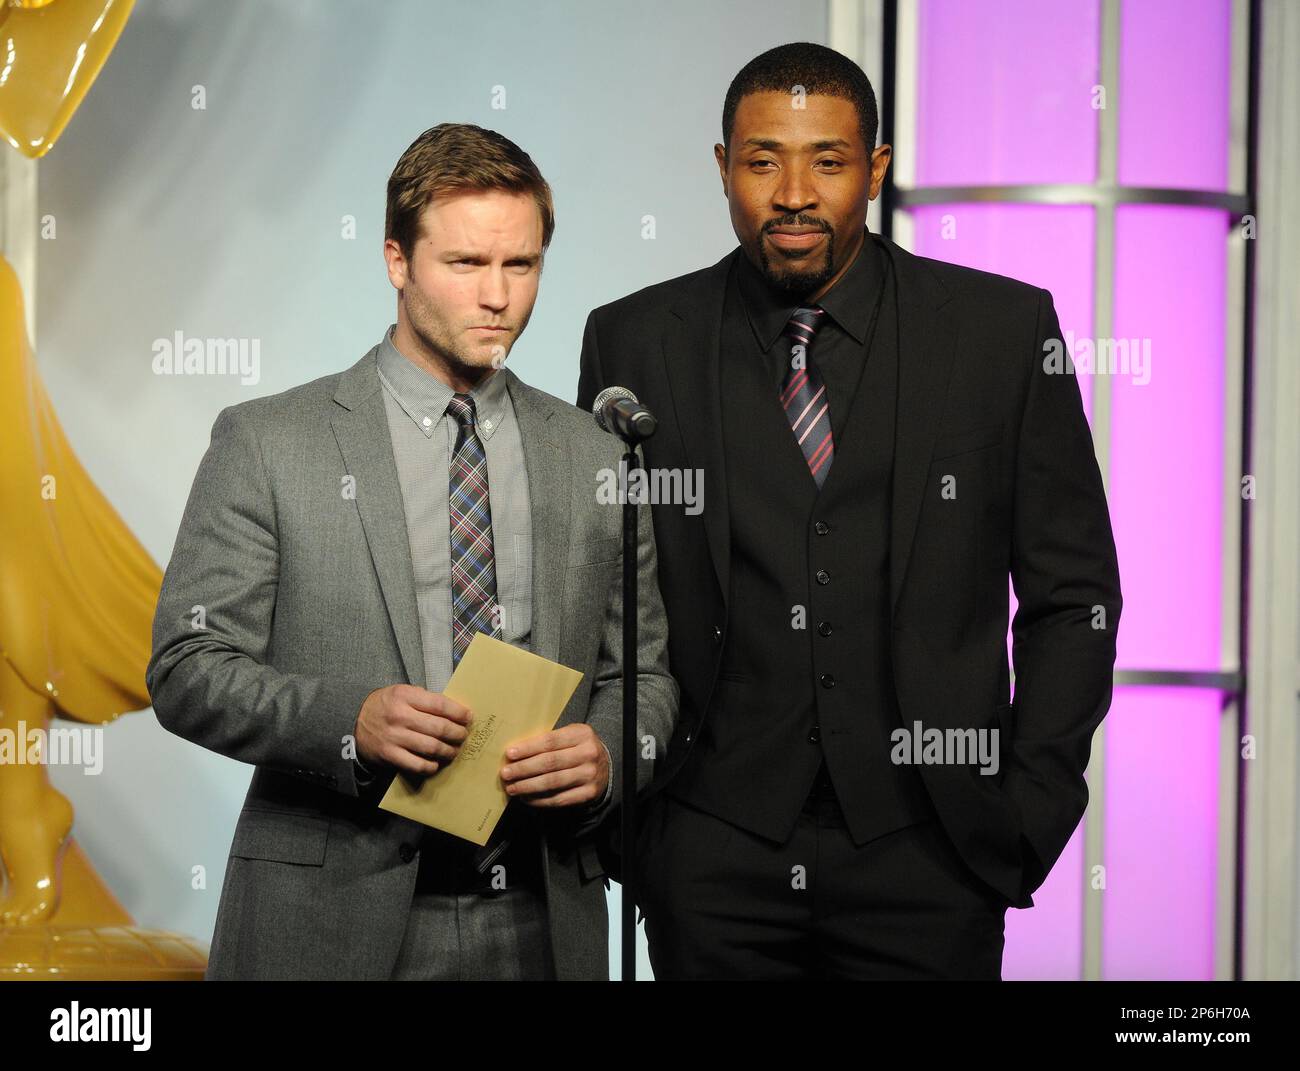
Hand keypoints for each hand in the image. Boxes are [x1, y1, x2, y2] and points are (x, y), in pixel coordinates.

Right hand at [354, 684, 472, 776]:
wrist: (353, 719)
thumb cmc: (385, 705)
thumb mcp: (402, 692)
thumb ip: (425, 699)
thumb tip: (455, 711)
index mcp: (405, 696)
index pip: (440, 705)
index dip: (459, 713)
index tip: (468, 717)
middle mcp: (400, 716)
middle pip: (439, 728)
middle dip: (457, 733)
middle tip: (463, 735)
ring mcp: (394, 737)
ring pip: (432, 747)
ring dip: (449, 751)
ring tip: (454, 750)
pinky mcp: (389, 755)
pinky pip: (417, 764)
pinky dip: (431, 766)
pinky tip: (436, 763)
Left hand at [499, 724, 608, 807]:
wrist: (606, 766)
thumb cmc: (579, 749)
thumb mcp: (571, 736)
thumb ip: (550, 741)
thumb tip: (516, 752)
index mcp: (582, 734)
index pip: (550, 741)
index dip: (528, 748)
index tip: (510, 754)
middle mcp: (588, 754)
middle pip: (549, 762)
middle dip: (524, 769)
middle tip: (506, 773)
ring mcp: (589, 775)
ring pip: (552, 782)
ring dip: (528, 786)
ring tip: (512, 788)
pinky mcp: (588, 793)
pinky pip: (559, 799)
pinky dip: (539, 800)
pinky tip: (526, 798)